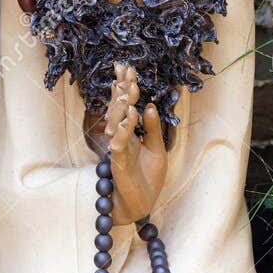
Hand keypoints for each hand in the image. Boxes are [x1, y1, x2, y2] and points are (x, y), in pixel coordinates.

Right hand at [103, 62, 165, 225]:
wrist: (141, 205)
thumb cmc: (147, 178)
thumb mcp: (157, 149)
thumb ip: (153, 129)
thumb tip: (150, 106)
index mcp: (130, 133)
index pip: (125, 105)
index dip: (125, 87)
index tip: (126, 67)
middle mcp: (120, 138)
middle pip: (117, 109)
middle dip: (120, 89)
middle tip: (124, 69)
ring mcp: (118, 150)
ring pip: (115, 124)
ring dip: (121, 106)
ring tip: (129, 90)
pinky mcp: (119, 164)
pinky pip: (119, 145)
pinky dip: (124, 131)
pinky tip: (130, 117)